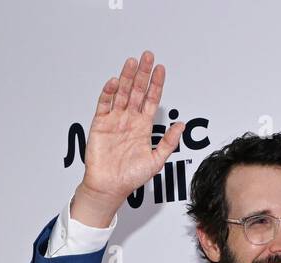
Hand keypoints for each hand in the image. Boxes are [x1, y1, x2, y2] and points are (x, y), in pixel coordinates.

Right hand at [80, 50, 184, 206]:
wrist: (110, 187)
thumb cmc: (131, 177)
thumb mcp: (156, 161)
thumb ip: (168, 143)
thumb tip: (180, 125)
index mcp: (143, 127)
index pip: (151, 100)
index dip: (156, 84)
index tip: (161, 69)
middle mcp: (129, 120)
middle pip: (136, 91)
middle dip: (142, 74)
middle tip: (147, 56)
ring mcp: (114, 120)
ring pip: (121, 93)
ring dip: (126, 77)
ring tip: (132, 62)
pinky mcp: (100, 123)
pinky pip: (104, 104)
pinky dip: (108, 92)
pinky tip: (114, 82)